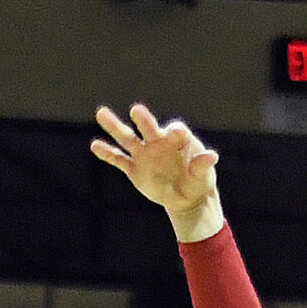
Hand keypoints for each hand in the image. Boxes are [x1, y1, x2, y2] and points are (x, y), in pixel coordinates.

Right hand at [90, 103, 221, 241]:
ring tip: (101, 112)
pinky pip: (119, 160)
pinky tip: (95, 146)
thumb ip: (203, 165)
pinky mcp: (134, 169)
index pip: (175, 130)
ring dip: (114, 126)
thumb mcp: (203, 175)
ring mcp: (144, 155)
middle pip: (148, 128)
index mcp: (178, 140)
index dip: (175, 132)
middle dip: (143, 120)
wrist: (186, 197)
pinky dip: (107, 153)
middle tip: (137, 110)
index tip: (176, 134)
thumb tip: (211, 156)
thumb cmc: (198, 181)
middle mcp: (158, 142)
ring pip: (127, 138)